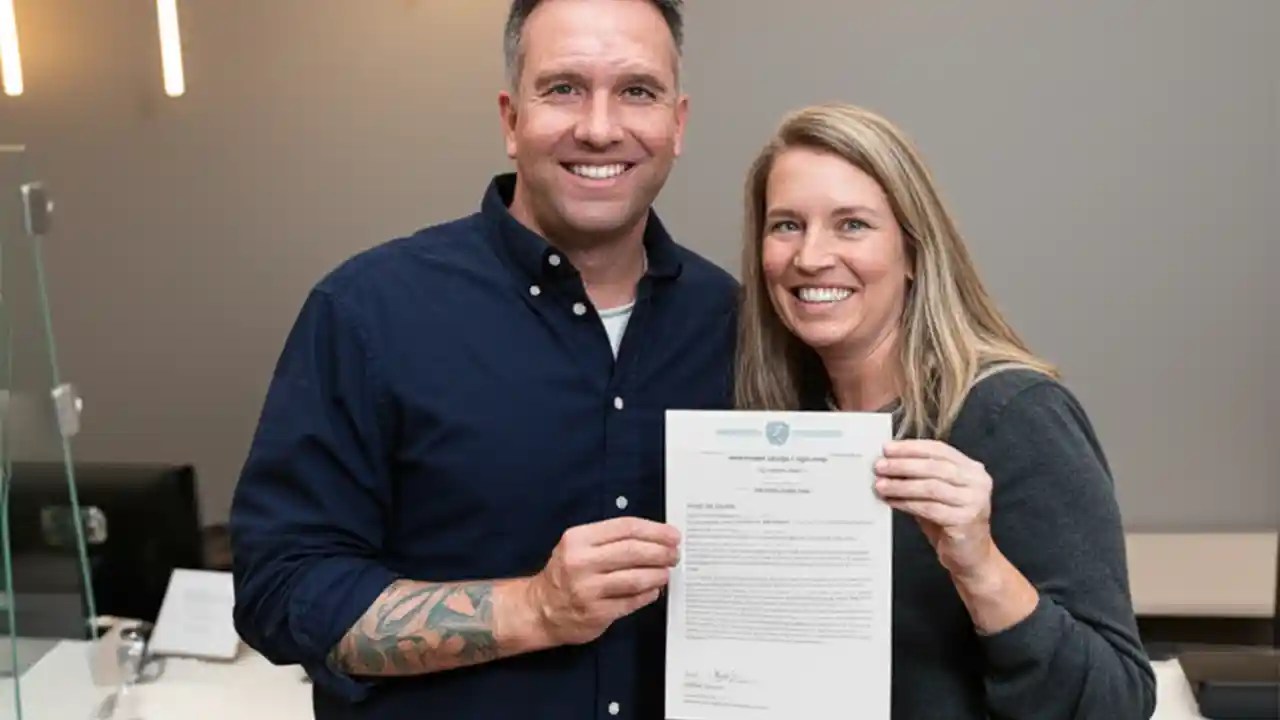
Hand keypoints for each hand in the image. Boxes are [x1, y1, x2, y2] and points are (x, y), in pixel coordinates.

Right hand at [526, 516, 679, 645]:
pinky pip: (632, 601)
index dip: (655, 530)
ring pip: (635, 578)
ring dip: (658, 574)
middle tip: (674, 554)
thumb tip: (653, 537)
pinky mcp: (597, 613)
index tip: (672, 535)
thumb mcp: (578, 546)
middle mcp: (581, 562)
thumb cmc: (565, 575)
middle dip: (661, 552)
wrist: (540, 609)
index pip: (625, 527)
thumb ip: (610, 539)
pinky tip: (653, 590)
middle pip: (633, 551)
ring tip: (666, 572)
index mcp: (578, 539)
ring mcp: (588, 589)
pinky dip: (648, 594)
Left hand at [874, 439, 994, 578]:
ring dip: (902, 485)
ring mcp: (974, 502)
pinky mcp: (965, 521)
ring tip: (881, 485)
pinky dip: (907, 503)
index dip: (911, 447)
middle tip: (880, 466)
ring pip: (931, 487)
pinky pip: (929, 509)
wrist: (971, 557)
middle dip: (903, 464)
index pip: (939, 450)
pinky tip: (891, 501)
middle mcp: (977, 483)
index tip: (887, 448)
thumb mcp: (937, 493)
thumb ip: (920, 476)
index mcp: (972, 469)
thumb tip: (888, 463)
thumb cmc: (950, 522)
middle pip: (934, 467)